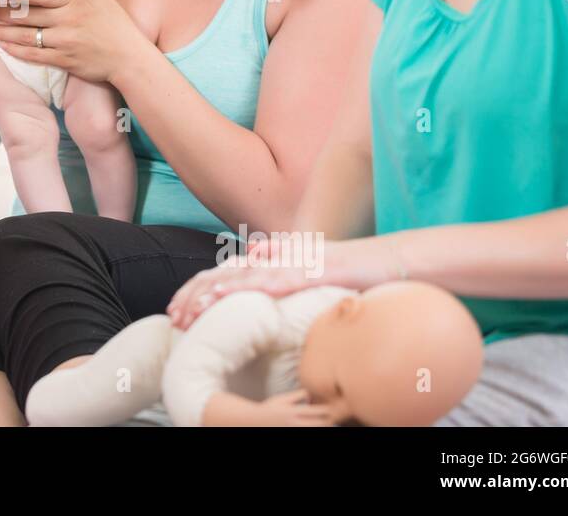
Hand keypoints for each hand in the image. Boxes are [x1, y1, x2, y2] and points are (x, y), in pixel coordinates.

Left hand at [0, 0, 147, 84]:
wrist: (129, 56)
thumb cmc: (115, 23)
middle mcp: (68, 17)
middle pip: (26, 12)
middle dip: (0, 9)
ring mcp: (66, 40)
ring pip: (26, 34)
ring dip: (3, 31)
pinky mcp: (65, 60)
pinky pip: (34, 55)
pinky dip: (16, 50)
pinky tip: (2, 46)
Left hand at [166, 236, 398, 328]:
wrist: (393, 258)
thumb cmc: (353, 267)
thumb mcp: (310, 265)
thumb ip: (282, 257)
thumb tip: (255, 253)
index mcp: (276, 259)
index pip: (228, 274)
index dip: (199, 289)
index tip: (177, 310)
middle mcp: (282, 257)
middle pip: (230, 273)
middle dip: (198, 294)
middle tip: (174, 315)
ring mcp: (300, 263)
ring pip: (252, 277)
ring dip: (222, 291)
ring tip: (196, 306)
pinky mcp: (321, 271)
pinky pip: (289, 279)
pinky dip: (265, 287)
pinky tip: (247, 294)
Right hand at [256, 389, 335, 426]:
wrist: (256, 420)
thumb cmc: (269, 407)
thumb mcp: (281, 399)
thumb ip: (295, 396)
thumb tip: (309, 393)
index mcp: (291, 412)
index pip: (311, 411)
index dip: (322, 409)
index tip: (331, 407)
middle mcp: (293, 422)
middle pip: (314, 423)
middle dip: (325, 421)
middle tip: (334, 417)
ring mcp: (292, 429)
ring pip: (311, 429)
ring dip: (320, 425)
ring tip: (329, 422)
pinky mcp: (290, 432)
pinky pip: (304, 431)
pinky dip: (311, 428)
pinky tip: (315, 425)